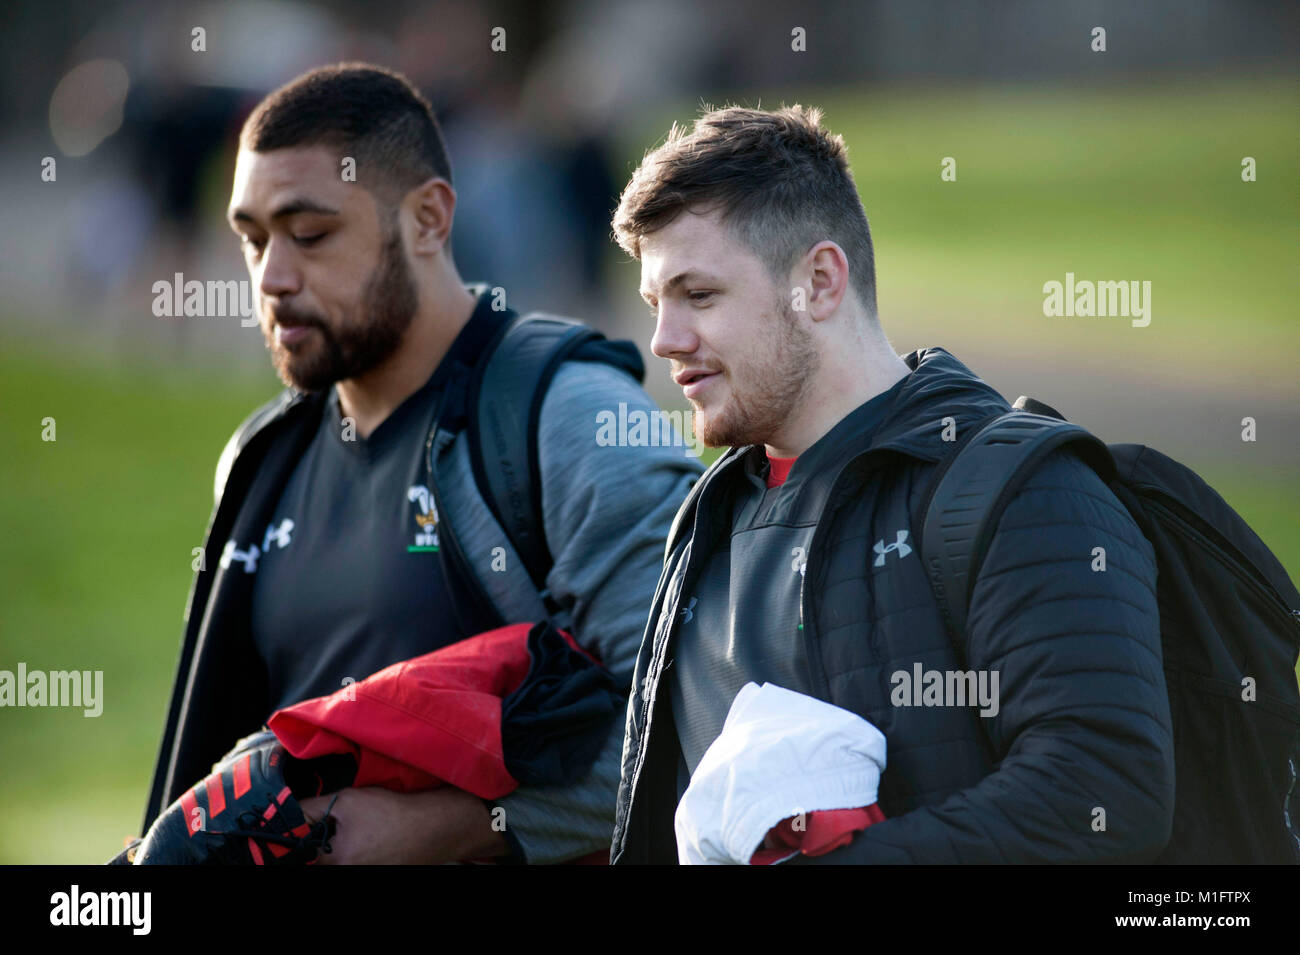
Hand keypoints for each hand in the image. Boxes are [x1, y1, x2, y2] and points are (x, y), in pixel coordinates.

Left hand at [299, 786, 509, 864]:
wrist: (432, 826)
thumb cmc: (392, 814)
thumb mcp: (347, 801)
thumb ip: (312, 808)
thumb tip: (288, 811)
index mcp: (334, 865)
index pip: (301, 857)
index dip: (299, 841)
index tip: (302, 829)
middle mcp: (347, 875)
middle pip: (320, 862)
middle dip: (321, 846)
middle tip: (334, 829)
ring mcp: (363, 876)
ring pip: (338, 863)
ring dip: (337, 850)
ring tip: (355, 833)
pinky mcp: (377, 873)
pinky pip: (356, 863)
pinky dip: (355, 854)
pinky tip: (369, 840)